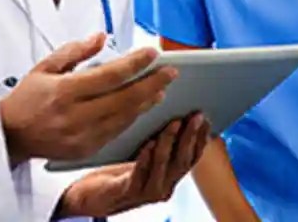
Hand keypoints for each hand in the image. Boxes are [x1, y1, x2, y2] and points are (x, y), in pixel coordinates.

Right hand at [0, 34, 176, 165]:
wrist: (10, 135)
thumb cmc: (26, 98)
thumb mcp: (44, 67)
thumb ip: (74, 51)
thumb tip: (101, 37)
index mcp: (64, 91)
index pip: (109, 76)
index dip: (135, 64)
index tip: (153, 53)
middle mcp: (74, 115)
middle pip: (124, 99)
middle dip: (152, 83)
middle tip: (170, 72)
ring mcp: (81, 136)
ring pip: (124, 118)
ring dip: (146, 103)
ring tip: (161, 89)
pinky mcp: (85, 150)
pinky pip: (116, 133)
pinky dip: (132, 119)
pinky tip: (142, 107)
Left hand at [55, 113, 210, 217]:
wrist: (93, 196)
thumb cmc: (120, 172)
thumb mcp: (144, 153)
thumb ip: (159, 137)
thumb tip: (168, 102)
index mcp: (169, 175)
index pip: (192, 156)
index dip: (201, 137)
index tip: (204, 116)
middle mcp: (163, 185)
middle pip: (182, 161)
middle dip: (190, 136)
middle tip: (193, 116)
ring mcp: (146, 192)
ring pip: (163, 167)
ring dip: (169, 143)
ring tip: (173, 124)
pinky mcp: (126, 193)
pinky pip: (138, 176)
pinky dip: (145, 160)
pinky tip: (147, 145)